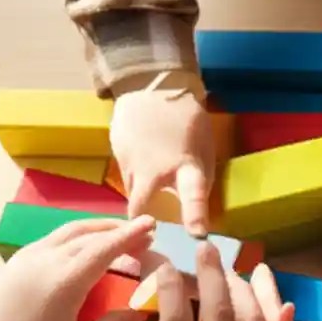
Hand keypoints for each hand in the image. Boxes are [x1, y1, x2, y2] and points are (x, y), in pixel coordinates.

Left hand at [0, 217, 154, 320]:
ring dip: (95, 231)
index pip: (104, 248)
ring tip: (117, 236)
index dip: (130, 235)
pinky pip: (48, 241)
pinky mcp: (9, 269)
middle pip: (86, 234)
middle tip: (143, 234)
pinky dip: (73, 238)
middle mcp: (41, 262)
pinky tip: (82, 250)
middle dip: (116, 231)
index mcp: (62, 283)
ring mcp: (21, 262)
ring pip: (65, 233)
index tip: (152, 224)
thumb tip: (141, 308)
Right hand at [110, 71, 214, 234]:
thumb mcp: (204, 148)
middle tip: (146, 224)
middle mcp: (155, 169)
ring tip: (150, 181)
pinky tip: (142, 160)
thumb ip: (199, 178)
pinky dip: (134, 175)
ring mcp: (132, 162)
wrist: (152, 85)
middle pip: (141, 205)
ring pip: (132, 191)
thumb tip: (195, 206)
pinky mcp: (117, 154)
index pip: (193, 195)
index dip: (195, 216)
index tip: (197, 235)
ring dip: (140, 194)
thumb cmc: (187, 119)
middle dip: (140, 219)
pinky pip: (126, 174)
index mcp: (186, 165)